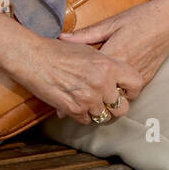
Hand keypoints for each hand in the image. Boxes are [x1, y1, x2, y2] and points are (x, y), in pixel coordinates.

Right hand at [0, 14, 142, 123]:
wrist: (32, 57)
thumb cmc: (58, 50)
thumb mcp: (87, 49)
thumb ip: (106, 63)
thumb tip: (117, 73)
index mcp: (108, 65)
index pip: (136, 83)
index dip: (131, 89)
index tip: (124, 89)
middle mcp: (101, 83)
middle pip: (122, 108)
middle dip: (115, 106)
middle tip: (106, 99)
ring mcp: (88, 98)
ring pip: (104, 116)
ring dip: (97, 110)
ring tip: (87, 98)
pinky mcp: (74, 109)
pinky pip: (87, 120)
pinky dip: (83, 114)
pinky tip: (75, 102)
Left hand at [59, 0, 168, 89]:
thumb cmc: (139, 17)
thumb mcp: (111, 23)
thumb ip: (86, 34)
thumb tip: (61, 37)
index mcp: (115, 54)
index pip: (90, 77)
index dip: (74, 87)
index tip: (61, 97)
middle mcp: (127, 69)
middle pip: (103, 93)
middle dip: (88, 98)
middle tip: (73, 101)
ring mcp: (139, 76)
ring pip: (117, 98)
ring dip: (103, 99)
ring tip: (89, 96)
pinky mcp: (147, 79)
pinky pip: (129, 94)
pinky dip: (117, 94)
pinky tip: (107, 90)